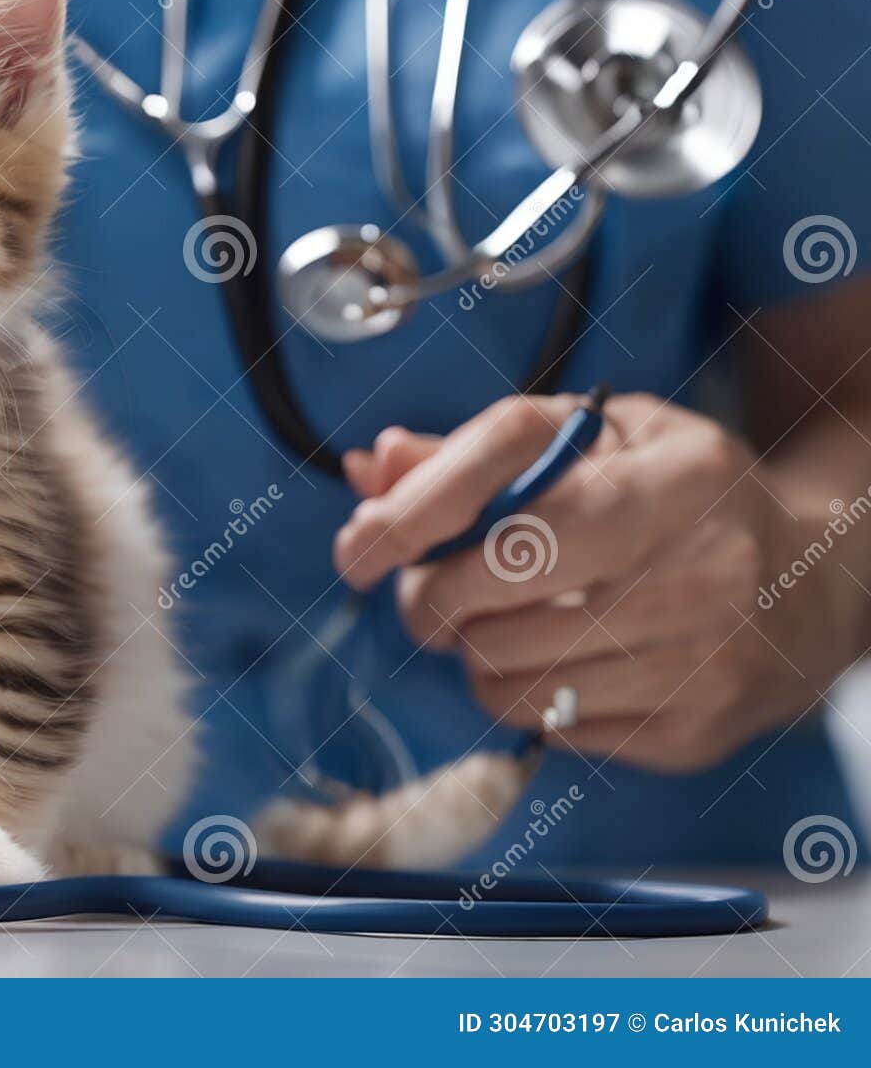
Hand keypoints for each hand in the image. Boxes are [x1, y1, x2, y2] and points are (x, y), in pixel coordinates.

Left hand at [334, 393, 854, 772]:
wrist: (815, 584)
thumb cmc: (678, 498)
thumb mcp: (597, 442)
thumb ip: (475, 451)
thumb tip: (371, 464)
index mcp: (663, 471)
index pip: (504, 477)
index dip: (409, 516)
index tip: (357, 547)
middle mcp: (692, 560)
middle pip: (487, 589)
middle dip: (430, 596)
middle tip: (437, 590)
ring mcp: (699, 654)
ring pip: (502, 673)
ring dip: (473, 652)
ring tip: (504, 623)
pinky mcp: (691, 730)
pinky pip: (542, 728)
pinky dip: (521, 698)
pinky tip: (556, 661)